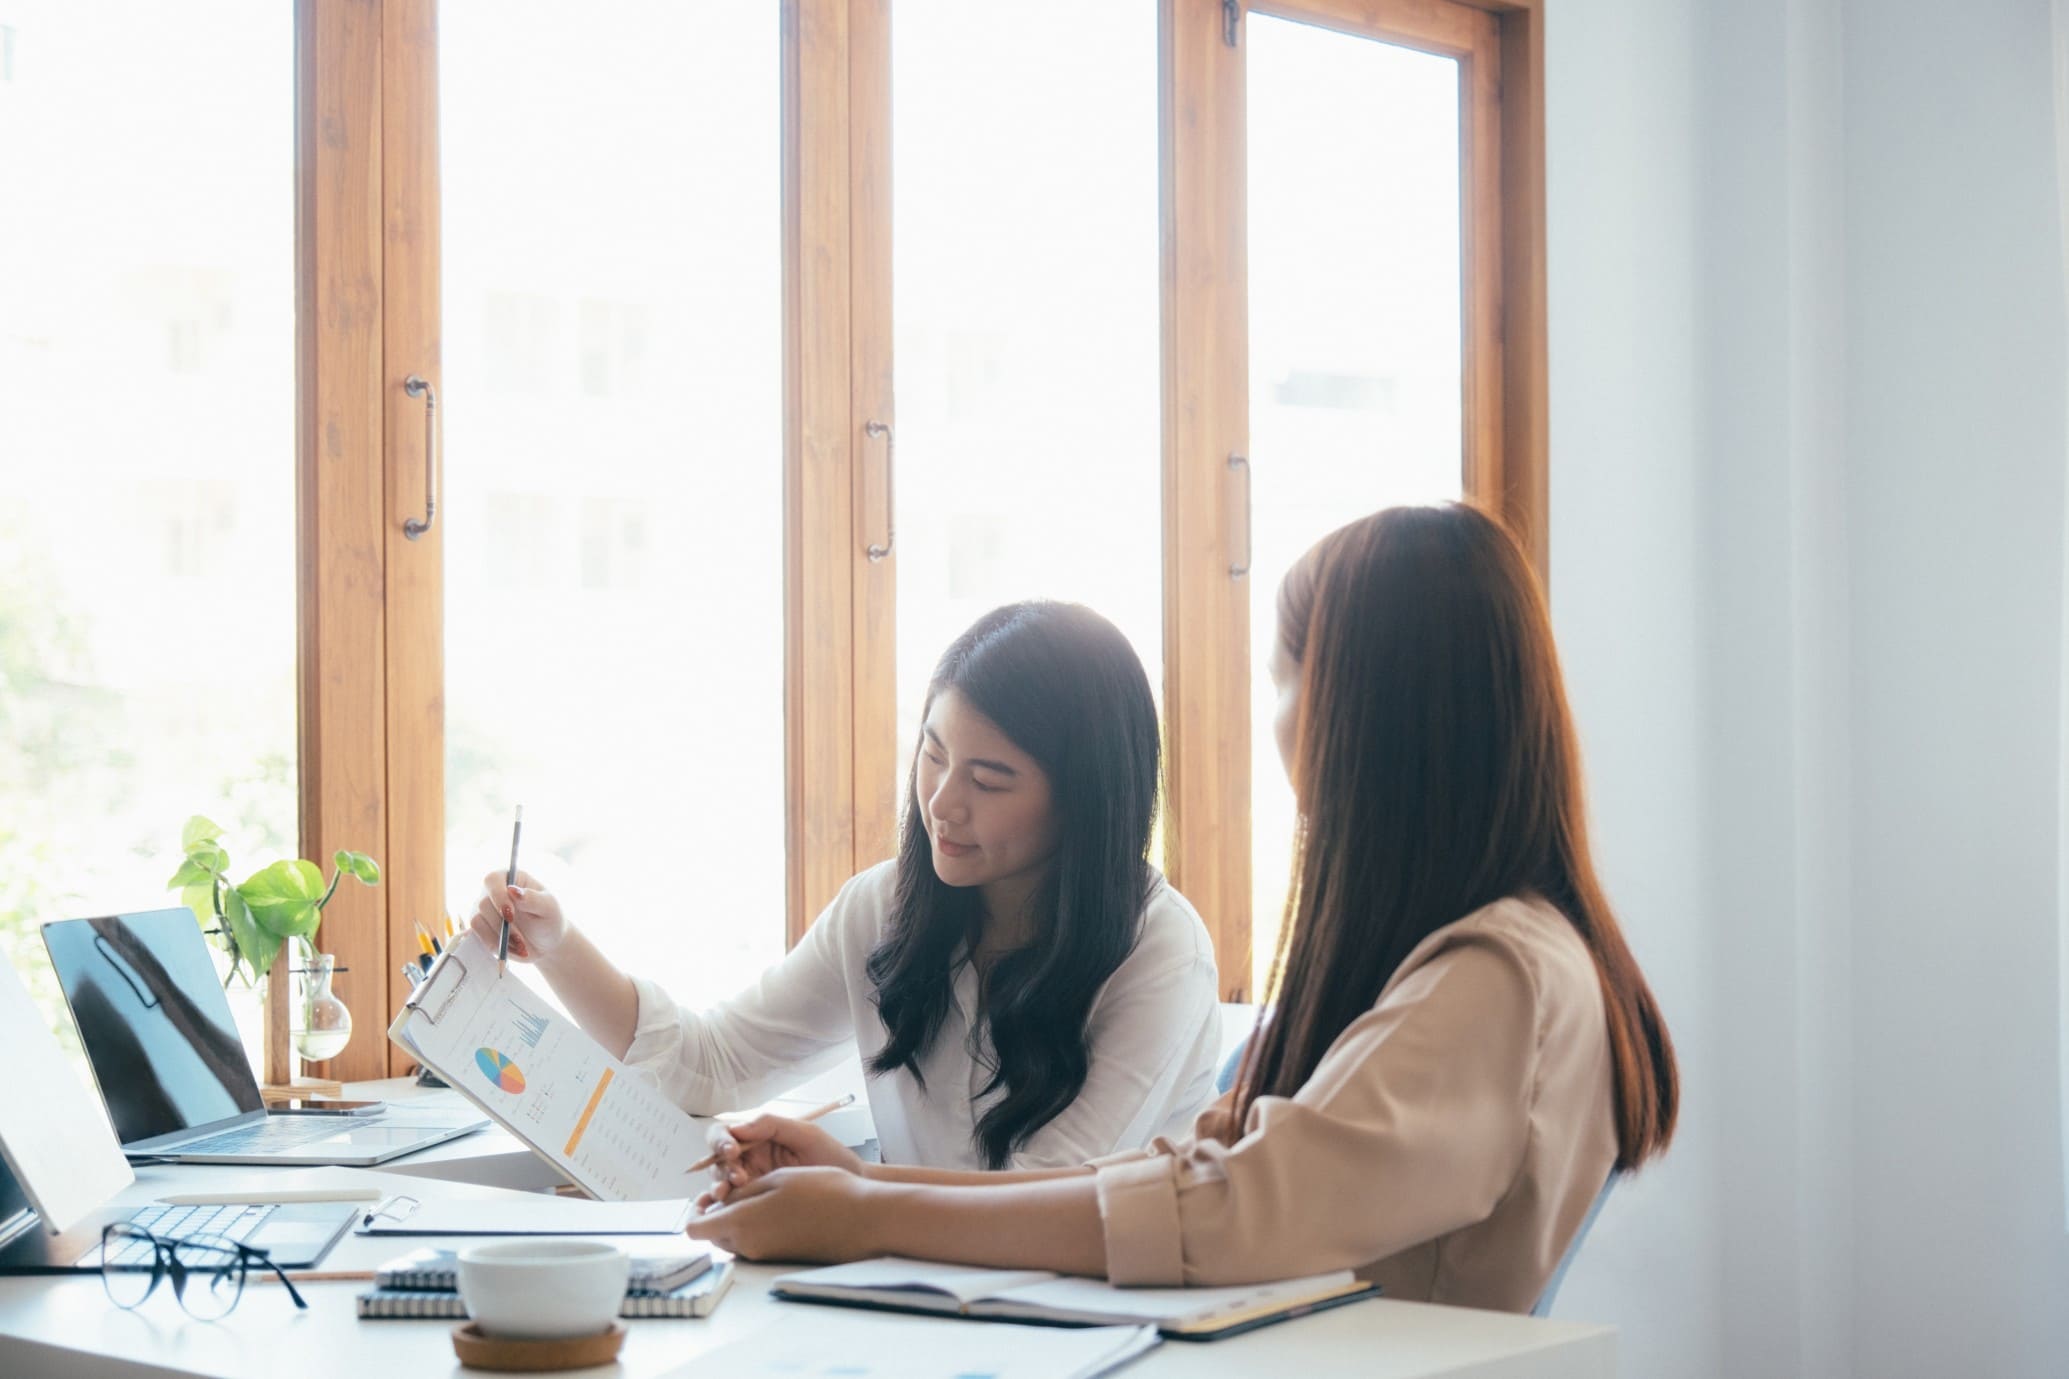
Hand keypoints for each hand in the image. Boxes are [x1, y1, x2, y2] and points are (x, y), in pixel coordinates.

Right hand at [467, 869, 569, 961]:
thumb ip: (533, 898)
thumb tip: (512, 890)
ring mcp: (483, 910)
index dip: (498, 897)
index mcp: (510, 878)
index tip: (510, 915)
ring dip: (499, 938)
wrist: (546, 942)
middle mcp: (492, 891)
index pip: (492, 880)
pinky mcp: (480, 928)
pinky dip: (495, 946)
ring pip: (477, 921)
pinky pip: (478, 936)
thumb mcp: (549, 908)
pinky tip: (513, 949)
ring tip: (521, 946)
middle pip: (483, 904)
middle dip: (502, 926)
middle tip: (521, 940)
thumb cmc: (550, 919)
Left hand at [685, 1167, 881, 1262]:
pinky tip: (780, 1209)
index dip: (696, 1209)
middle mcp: (748, 1245)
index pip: (695, 1228)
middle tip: (739, 1187)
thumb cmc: (824, 1192)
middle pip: (714, 1234)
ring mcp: (765, 1254)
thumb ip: (743, 1192)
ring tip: (763, 1194)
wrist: (863, 1220)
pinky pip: (756, 1244)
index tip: (710, 1192)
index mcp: (741, 1223)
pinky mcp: (781, 1257)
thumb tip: (721, 1202)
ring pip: (735, 1238)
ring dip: (739, 1220)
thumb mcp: (778, 1180)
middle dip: (718, 1213)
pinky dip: (758, 1228)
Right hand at [697, 1114, 863, 1208]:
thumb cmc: (830, 1155)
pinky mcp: (754, 1203)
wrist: (850, 1184)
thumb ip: (771, 1125)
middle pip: (718, 1160)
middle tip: (738, 1178)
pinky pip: (729, 1205)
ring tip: (724, 1195)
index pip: (725, 1133)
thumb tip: (737, 1128)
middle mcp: (749, 1158)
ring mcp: (750, 1182)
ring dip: (717, 1187)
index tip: (732, 1151)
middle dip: (722, 1168)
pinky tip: (714, 1212)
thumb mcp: (804, 1134)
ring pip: (720, 1182)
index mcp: (757, 1137)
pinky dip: (716, 1208)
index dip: (721, 1141)